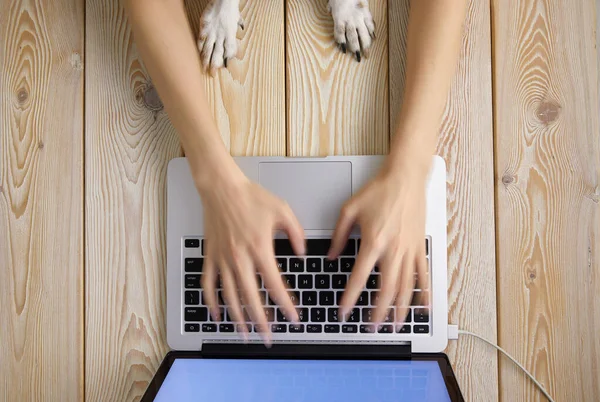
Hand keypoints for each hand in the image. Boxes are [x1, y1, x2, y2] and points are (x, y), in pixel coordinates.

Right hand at [198, 174, 302, 344]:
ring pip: (230, 296)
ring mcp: (222, 259)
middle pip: (251, 298)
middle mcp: (240, 258)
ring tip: (245, 334)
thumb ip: (296, 234)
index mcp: (260, 249)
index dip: (286, 305)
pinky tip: (218, 315)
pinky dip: (212, 302)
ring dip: (238, 318)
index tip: (293, 318)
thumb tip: (301, 253)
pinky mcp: (210, 256)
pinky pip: (209, 285)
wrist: (222, 188)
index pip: (275, 285)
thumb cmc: (251, 197)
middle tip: (268, 337)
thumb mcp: (283, 211)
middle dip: (261, 322)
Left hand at [329, 160, 430, 327]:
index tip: (344, 312)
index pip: (358, 278)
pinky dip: (423, 293)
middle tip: (370, 327)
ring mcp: (410, 249)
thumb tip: (330, 255)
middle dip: (378, 313)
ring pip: (406, 288)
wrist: (405, 177)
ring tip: (394, 326)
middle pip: (386, 290)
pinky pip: (423, 275)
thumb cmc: (379, 190)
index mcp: (373, 241)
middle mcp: (393, 249)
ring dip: (400, 310)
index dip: (350, 299)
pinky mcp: (420, 247)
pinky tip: (422, 308)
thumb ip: (338, 236)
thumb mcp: (349, 209)